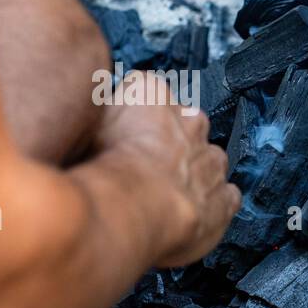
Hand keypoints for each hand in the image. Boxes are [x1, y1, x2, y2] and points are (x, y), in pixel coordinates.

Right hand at [92, 71, 240, 266]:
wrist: (133, 205)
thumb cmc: (107, 163)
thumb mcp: (82, 120)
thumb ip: (94, 108)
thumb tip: (91, 107)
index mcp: (152, 93)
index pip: (146, 92)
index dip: (134, 118)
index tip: (125, 135)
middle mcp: (190, 121)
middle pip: (185, 124)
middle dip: (171, 144)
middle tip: (146, 169)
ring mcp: (212, 160)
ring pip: (209, 161)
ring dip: (193, 174)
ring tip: (167, 196)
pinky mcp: (223, 198)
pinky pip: (225, 197)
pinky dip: (212, 206)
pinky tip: (190, 214)